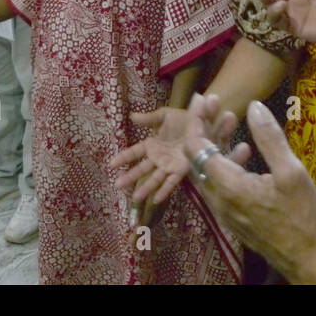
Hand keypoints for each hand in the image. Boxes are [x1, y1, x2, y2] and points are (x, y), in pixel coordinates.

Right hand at [110, 93, 239, 205]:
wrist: (204, 123)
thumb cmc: (185, 119)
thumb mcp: (166, 115)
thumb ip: (150, 118)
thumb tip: (131, 116)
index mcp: (154, 144)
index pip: (136, 152)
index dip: (124, 157)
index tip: (111, 164)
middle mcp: (160, 157)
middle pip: (142, 169)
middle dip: (130, 177)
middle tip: (117, 185)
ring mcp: (170, 164)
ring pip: (155, 178)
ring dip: (145, 188)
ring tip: (135, 198)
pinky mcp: (182, 169)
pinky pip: (172, 181)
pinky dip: (164, 190)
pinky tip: (156, 200)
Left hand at [186, 99, 315, 284]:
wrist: (308, 259)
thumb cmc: (303, 217)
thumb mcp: (291, 172)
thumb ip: (269, 137)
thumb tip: (253, 106)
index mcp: (228, 186)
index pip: (196, 147)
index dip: (198, 119)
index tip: (207, 98)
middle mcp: (218, 199)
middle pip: (197, 157)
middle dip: (206, 126)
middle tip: (217, 102)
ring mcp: (224, 210)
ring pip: (208, 170)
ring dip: (216, 143)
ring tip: (232, 119)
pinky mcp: (233, 216)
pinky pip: (218, 183)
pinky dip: (225, 161)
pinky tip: (246, 151)